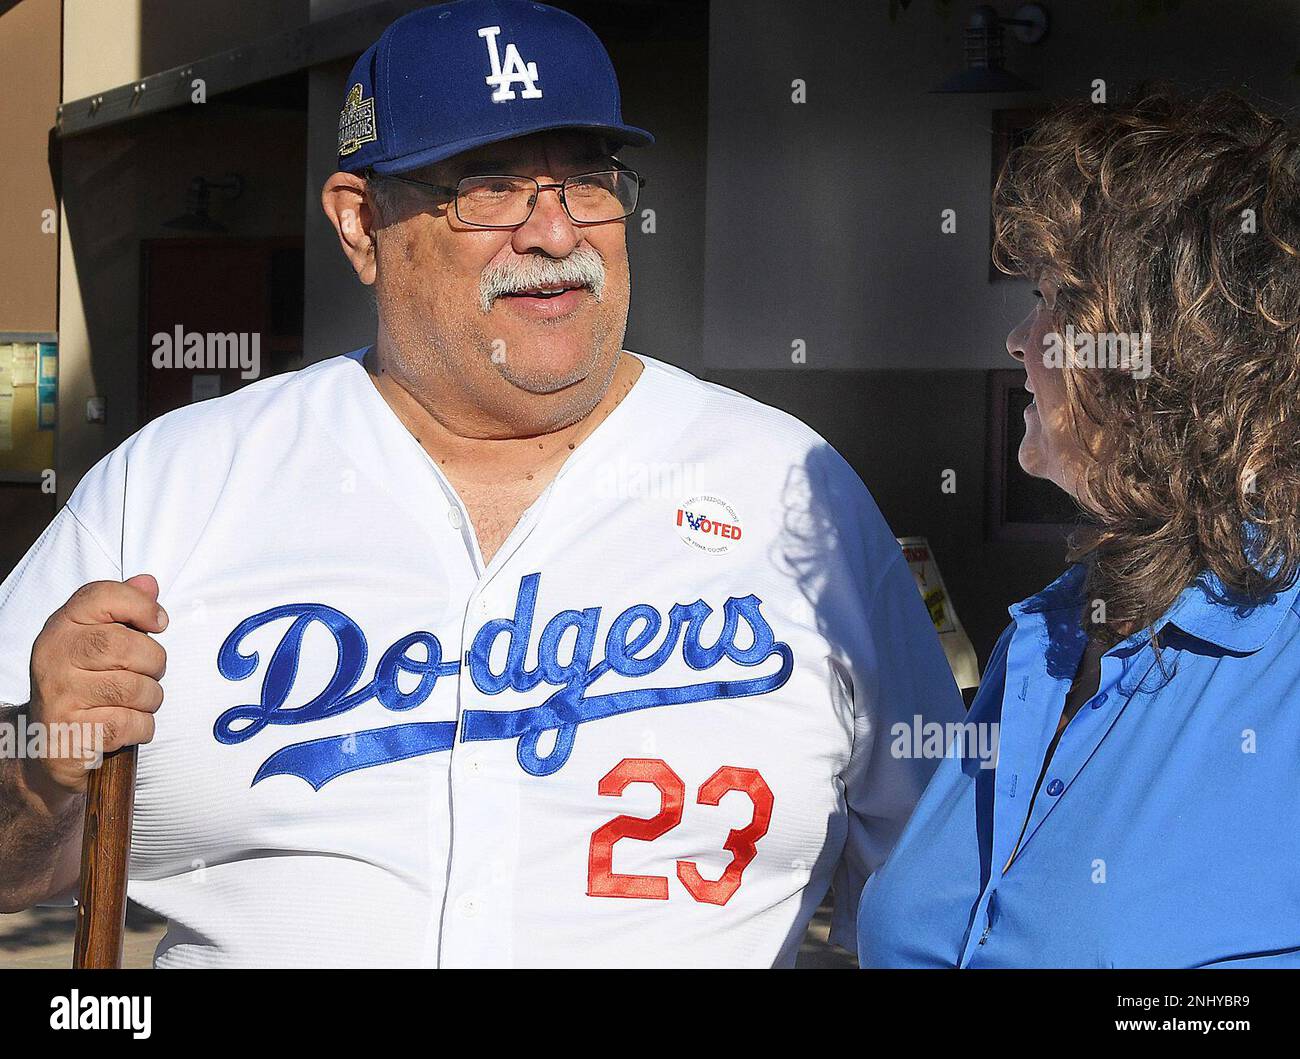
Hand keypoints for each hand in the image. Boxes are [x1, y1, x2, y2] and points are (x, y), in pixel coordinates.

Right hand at [24, 574, 167, 798]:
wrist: (49, 741)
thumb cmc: (83, 683)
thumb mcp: (96, 640)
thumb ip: (123, 608)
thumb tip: (149, 583)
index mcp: (62, 627)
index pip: (101, 596)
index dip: (140, 605)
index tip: (158, 623)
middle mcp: (54, 657)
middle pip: (125, 646)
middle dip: (153, 661)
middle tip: (149, 671)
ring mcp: (60, 696)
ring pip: (136, 689)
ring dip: (151, 698)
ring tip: (135, 701)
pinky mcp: (74, 732)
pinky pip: (133, 723)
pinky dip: (142, 726)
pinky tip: (126, 724)